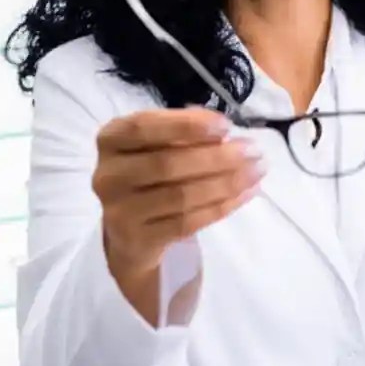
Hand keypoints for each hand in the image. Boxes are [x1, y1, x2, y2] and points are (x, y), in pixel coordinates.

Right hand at [93, 107, 264, 314]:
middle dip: (216, 157)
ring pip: (181, 196)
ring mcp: (119, 212)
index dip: (185, 125)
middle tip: (254, 151)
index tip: (225, 125)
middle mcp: (108, 175)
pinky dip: (221, 206)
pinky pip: (187, 222)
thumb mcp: (158, 144)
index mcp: (111, 140)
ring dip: (226, 182)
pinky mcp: (139, 240)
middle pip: (166, 165)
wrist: (130, 231)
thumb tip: (223, 132)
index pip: (143, 127)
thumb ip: (184, 132)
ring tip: (257, 171)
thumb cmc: (150, 173)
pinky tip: (246, 193)